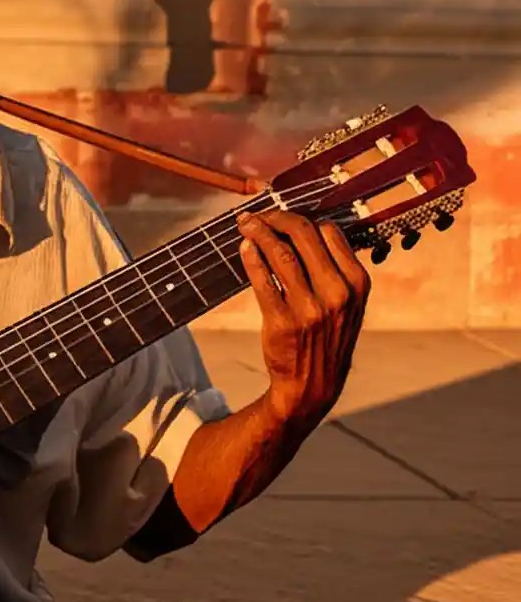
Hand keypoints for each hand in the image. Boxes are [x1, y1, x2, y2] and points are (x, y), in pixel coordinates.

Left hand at [236, 210, 370, 425]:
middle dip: (276, 218)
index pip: (329, 231)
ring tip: (245, 225)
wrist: (314, 384)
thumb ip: (334, 269)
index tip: (281, 217)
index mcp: (357, 283)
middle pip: (304, 235)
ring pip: (281, 254)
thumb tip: (305, 229)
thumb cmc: (327, 336)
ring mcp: (310, 308)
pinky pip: (262, 281)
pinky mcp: (282, 322)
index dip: (300, 218)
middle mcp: (338, 293)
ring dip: (258, 233)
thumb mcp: (347, 303)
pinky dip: (250, 259)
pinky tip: (244, 248)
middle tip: (256, 217)